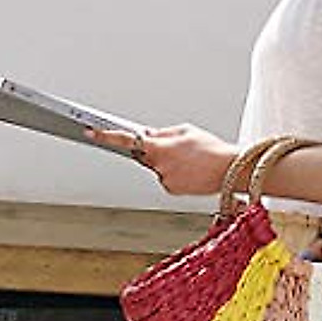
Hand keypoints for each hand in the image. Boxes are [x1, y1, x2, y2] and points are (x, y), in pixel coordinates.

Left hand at [84, 123, 238, 195]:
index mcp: (159, 147)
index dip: (106, 135)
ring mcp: (164, 179)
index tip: (91, 131)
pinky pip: (166, 177)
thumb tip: (147, 134)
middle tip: (175, 146)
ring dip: (167, 161)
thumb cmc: (212, 149)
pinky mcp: (171, 189)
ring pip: (157, 167)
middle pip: (144, 154)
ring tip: (191, 158)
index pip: (126, 140)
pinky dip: (174, 172)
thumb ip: (162, 133)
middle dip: (153, 148)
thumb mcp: (186, 131)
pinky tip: (191, 169)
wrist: (230, 170)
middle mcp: (158, 166)